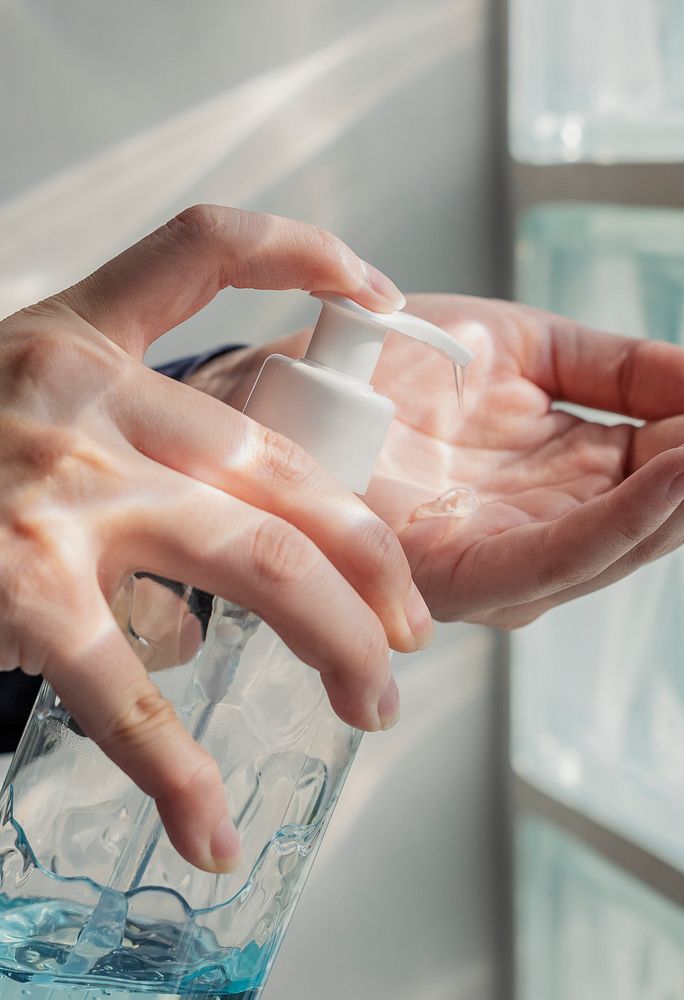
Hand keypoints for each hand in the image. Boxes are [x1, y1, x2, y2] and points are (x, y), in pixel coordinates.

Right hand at [0, 205, 432, 872]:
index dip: (304, 254)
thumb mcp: (17, 410)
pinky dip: (178, 773)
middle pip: (283, 462)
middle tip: (409, 624)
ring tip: (373, 703)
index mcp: (81, 342)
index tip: (381, 294)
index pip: (204, 250)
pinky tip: (212, 829)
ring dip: (337, 641)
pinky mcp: (21, 589)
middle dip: (369, 554)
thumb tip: (206, 599)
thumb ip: (122, 454)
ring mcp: (59, 494)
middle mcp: (83, 403)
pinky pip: (128, 692)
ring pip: (259, 563)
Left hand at [197, 293, 683, 628]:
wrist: (292, 378)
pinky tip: (683, 470)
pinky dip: (628, 518)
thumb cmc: (390, 366)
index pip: (665, 470)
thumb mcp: (524, 348)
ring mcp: (507, 560)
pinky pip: (559, 556)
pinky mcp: (461, 575)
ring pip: (625, 543)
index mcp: (565, 480)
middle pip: (658, 517)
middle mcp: (544, 530)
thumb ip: (620, 369)